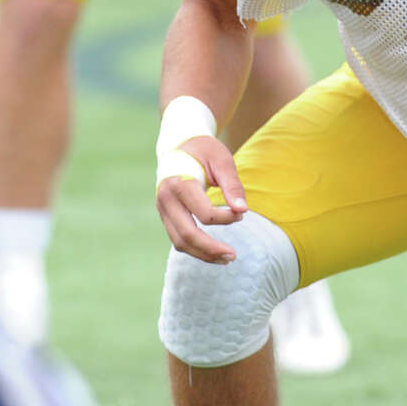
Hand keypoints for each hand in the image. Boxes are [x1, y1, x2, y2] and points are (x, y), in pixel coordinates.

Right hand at [155, 135, 247, 264]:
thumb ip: (232, 184)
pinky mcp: (166, 217)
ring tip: (226, 259)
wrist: (179, 145)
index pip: (203, 212)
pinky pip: (178, 239)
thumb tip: (243, 211)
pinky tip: (214, 253)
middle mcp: (166, 199)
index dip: (225, 218)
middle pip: (187, 234)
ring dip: (203, 254)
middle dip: (211, 248)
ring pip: (180, 242)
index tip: (241, 214)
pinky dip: (196, 249)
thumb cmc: (204, 151)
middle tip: (233, 256)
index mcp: (180, 182)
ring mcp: (163, 210)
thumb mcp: (221, 159)